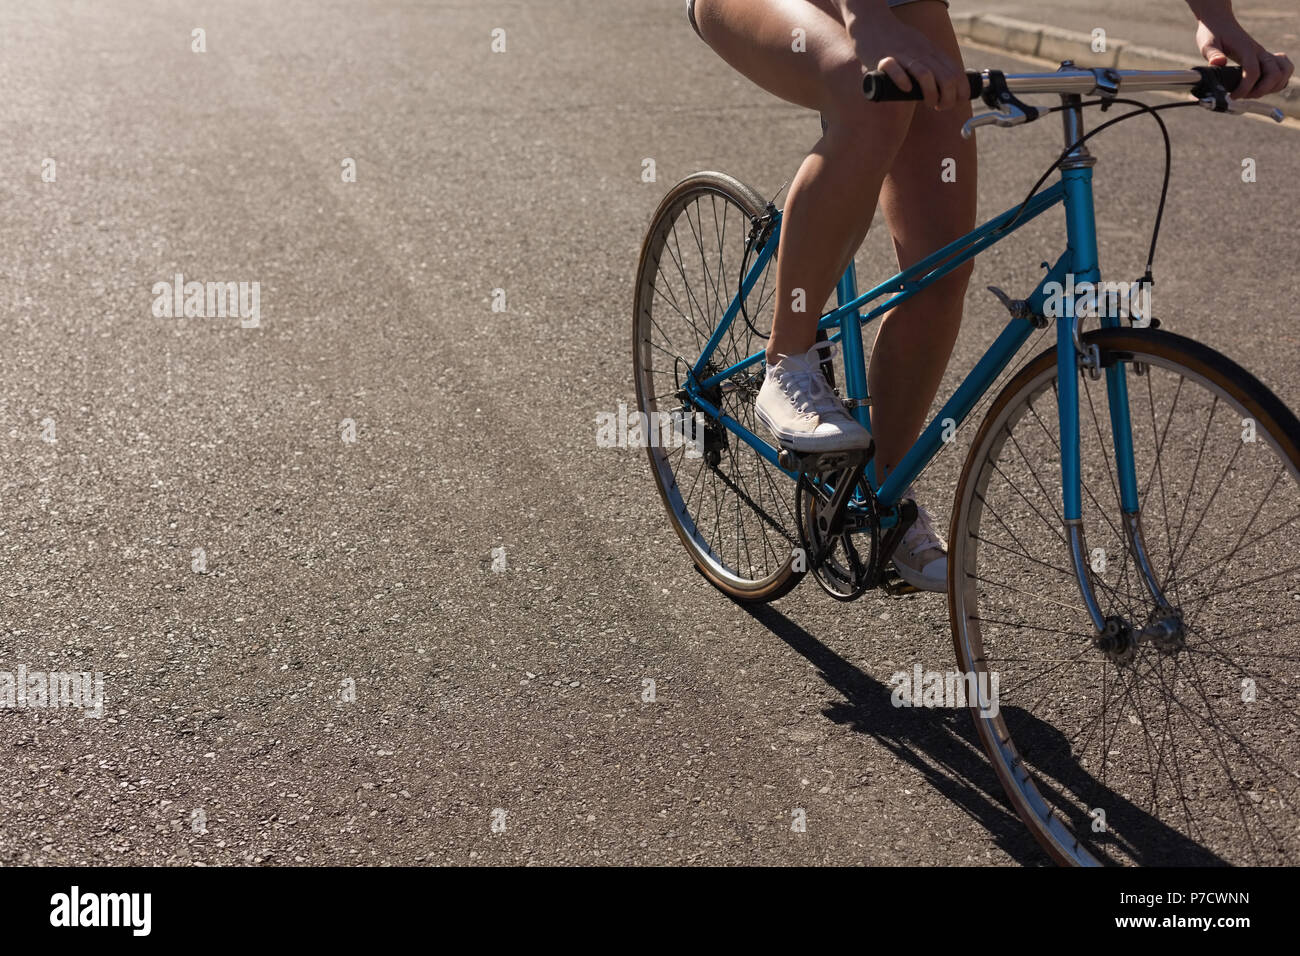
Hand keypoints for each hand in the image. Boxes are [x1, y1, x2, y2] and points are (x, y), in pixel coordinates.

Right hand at [847, 12, 965, 109]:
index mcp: (933, 52)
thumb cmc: (898, 43)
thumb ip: (933, 65)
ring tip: (928, 103)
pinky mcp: (883, 58)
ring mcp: (903, 55)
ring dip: (931, 94)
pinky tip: (906, 89)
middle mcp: (922, 53)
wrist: (872, 25)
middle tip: (939, 106)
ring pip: (925, 75)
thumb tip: (946, 87)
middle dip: (948, 99)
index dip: (961, 92)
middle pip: (946, 78)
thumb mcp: (922, 49)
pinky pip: (895, 69)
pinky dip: (902, 81)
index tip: (954, 102)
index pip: (957, 73)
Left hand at [1195, 19, 1293, 97]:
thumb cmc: (1213, 33)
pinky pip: (1282, 69)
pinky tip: (1263, 86)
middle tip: (1243, 96)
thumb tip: (1218, 63)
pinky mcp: (1264, 58)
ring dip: (1273, 87)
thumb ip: (1213, 54)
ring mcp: (1264, 55)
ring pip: (1283, 72)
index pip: (1253, 72)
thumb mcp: (1207, 44)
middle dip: (1261, 91)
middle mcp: (1259, 52)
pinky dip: (1278, 81)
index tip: (1232, 97)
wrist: (1220, 22)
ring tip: (1254, 93)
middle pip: (1274, 74)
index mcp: (1246, 50)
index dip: (1244, 88)